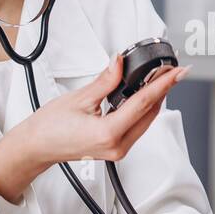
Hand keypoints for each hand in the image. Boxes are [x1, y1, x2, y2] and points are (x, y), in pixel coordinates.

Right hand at [0, 53, 191, 201]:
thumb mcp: (79, 98)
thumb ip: (106, 80)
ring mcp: (118, 150)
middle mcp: (118, 146)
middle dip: (162, 90)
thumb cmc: (50, 127)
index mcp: (108, 133)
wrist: (36, 147)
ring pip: (146, 121)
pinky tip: (144, 94)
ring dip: (154, 99)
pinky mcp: (116, 149)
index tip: (178, 72)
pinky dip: (142, 110)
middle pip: (150, 113)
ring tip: (160, 78)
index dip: (163, 84)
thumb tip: (120, 62)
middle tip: (170, 69)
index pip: (144, 103)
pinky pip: (137, 127)